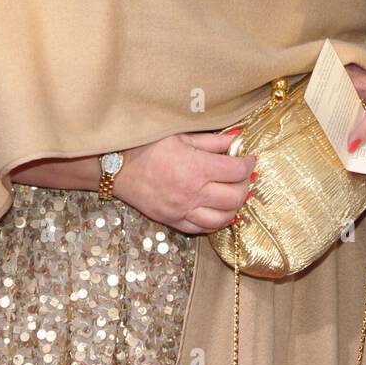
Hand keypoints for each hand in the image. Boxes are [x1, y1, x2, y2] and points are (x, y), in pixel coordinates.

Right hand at [114, 129, 256, 235]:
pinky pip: (201, 229)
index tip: (249, 158)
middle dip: (245, 186)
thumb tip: (237, 139)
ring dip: (234, 207)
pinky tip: (219, 211)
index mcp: (196, 168)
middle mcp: (192, 193)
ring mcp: (182, 210)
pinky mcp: (172, 220)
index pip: (236, 171)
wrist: (116, 167)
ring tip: (234, 194)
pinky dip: (216, 222)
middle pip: (235, 197)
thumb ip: (212, 140)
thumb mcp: (180, 135)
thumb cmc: (146, 146)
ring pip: (222, 219)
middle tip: (244, 176)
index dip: (248, 163)